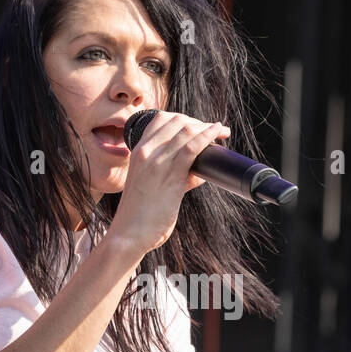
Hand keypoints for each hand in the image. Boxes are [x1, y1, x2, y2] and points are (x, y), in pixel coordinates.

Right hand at [107, 112, 230, 255]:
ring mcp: (157, 162)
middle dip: (199, 121)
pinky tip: (218, 134)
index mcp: (137, 151)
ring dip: (208, 128)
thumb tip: (195, 173)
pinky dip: (208, 137)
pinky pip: (193, 148)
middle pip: (177, 121)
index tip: (198, 125)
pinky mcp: (171, 175)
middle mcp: (146, 152)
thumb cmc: (139, 215)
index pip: (160, 119)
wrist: (128, 234)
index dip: (183, 118)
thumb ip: (170, 174)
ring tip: (221, 132)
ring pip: (186, 130)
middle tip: (215, 130)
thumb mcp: (148, 185)